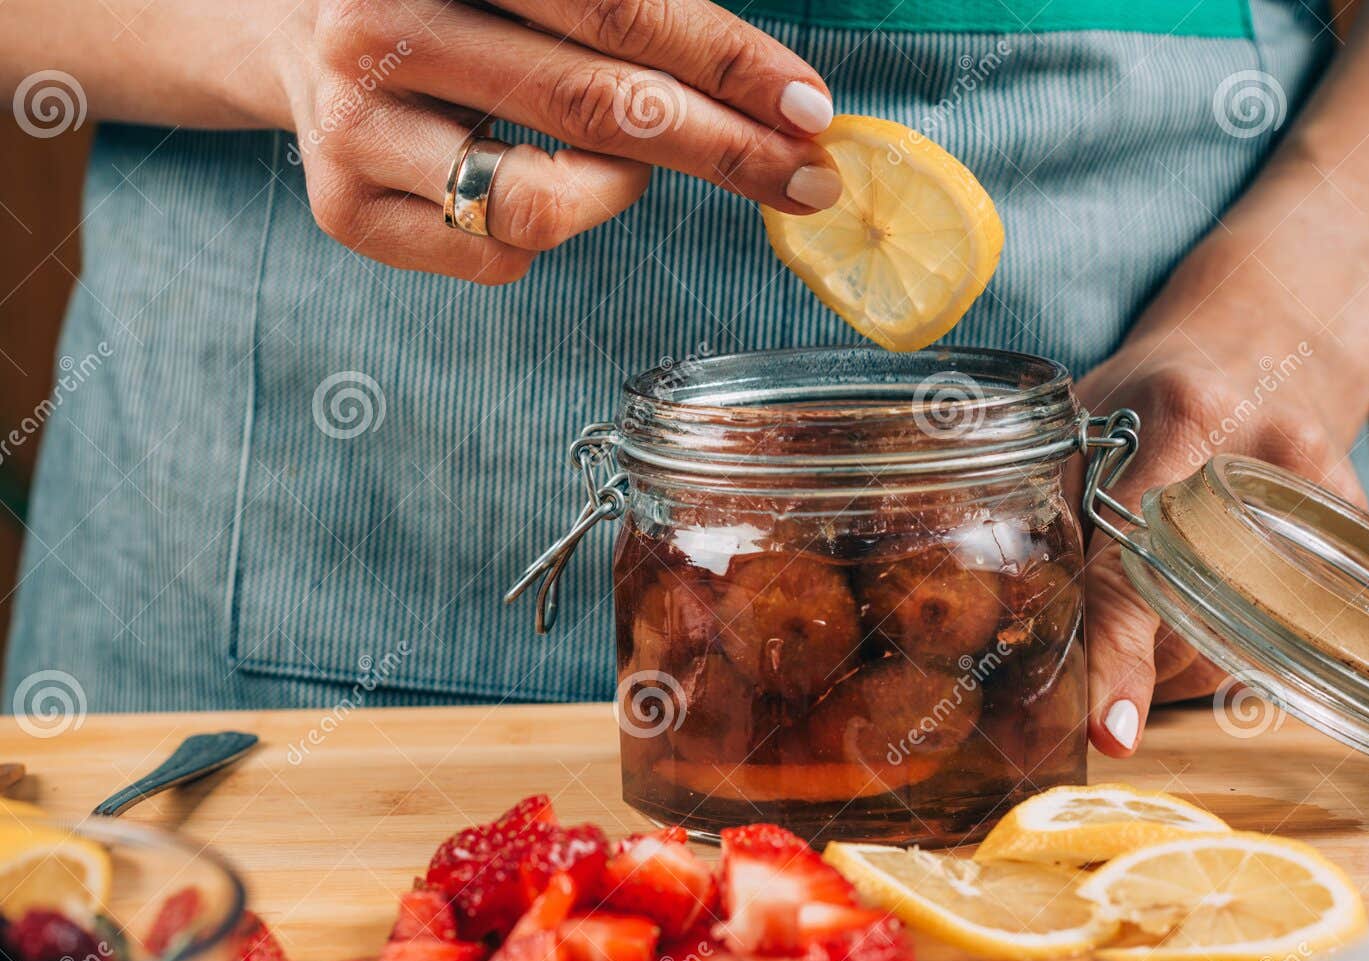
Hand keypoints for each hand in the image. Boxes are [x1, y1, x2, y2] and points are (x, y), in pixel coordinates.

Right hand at [285, 0, 839, 282]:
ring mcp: (353, 125)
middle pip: (593, 107)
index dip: (725, 62)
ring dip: (620, 193)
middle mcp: (378, 27)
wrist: (288, 24)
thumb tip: (767, 92)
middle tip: (806, 177)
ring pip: (543, 204)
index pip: (616, 7)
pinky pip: (496, 256)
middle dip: (723, 149)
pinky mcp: (342, 208)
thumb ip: (619, 11)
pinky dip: (546, 233)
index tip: (808, 108)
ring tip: (619, 164)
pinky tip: (528, 182)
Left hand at [1074, 352, 1366, 756]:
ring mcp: (1331, 498)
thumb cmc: (1145, 396)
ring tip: (1149, 617)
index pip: (1140, 563)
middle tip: (1095, 662)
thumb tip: (1006, 640)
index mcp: (1185, 419)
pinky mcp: (1363, 535)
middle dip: (1139, 666)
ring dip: (1180, 667)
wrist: (1263, 344)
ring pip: (1245, 647)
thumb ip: (1043, 519)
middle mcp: (1272, 458)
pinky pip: (1289, 638)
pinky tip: (1200, 616)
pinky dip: (1229, 653)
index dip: (1120, 656)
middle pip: (1199, 625)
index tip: (1109, 731)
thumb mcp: (1077, 429)